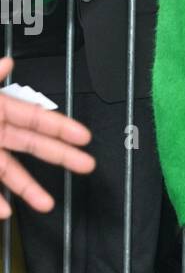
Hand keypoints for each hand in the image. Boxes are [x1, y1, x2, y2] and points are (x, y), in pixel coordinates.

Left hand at [0, 57, 95, 215]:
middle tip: (87, 166)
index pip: (35, 118)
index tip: (85, 136)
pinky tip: (5, 211)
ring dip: (29, 189)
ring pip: (11, 172)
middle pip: (32, 145)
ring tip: (46, 205)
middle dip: (61, 157)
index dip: (61, 127)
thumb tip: (8, 61)